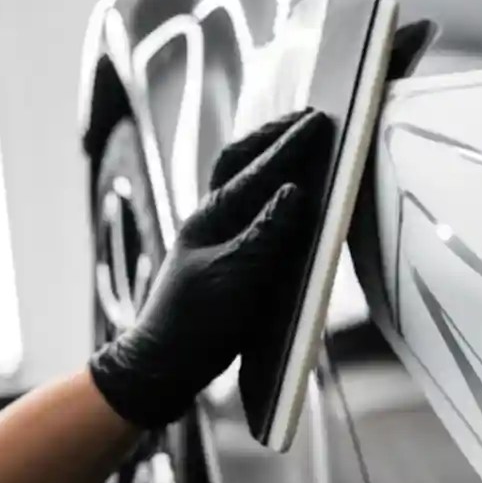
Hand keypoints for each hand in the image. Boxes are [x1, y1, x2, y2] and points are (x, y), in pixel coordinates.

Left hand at [90, 109, 331, 427]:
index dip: (289, 146)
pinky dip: (265, 186)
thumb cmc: (194, 324)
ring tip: (295, 139)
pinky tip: (283, 190)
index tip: (319, 121)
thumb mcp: (234, 280)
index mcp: (212, 219)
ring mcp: (214, 237)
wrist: (162, 364)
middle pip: (239, 162)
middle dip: (273, 136)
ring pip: (239, 181)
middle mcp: (211, 220)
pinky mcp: (223, 256)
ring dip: (267, 155)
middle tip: (307, 117)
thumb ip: (266, 234)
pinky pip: (246, 207)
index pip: (256, 171)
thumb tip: (295, 190)